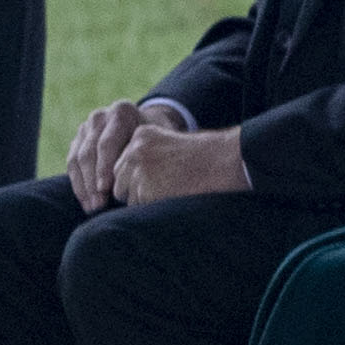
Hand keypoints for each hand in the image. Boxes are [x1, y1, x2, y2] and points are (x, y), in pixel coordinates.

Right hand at [68, 100, 158, 212]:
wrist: (145, 127)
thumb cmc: (156, 141)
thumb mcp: (157, 141)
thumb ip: (150, 155)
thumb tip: (141, 182)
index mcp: (121, 112)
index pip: (107, 143)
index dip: (104, 168)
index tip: (105, 189)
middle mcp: (100, 116)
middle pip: (89, 152)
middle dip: (92, 181)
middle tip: (98, 205)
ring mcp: (86, 127)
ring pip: (77, 159)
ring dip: (83, 186)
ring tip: (92, 208)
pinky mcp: (77, 140)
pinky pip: (72, 163)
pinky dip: (78, 184)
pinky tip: (86, 202)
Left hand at [113, 122, 249, 206]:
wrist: (224, 162)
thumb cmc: (204, 158)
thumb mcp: (169, 147)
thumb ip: (147, 158)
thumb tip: (122, 186)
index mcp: (140, 135)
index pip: (122, 167)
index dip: (139, 180)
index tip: (160, 181)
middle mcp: (135, 149)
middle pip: (120, 183)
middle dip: (136, 192)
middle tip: (166, 189)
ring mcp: (139, 169)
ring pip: (128, 198)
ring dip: (146, 202)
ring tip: (173, 191)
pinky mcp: (146, 188)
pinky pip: (140, 209)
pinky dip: (154, 209)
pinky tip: (174, 197)